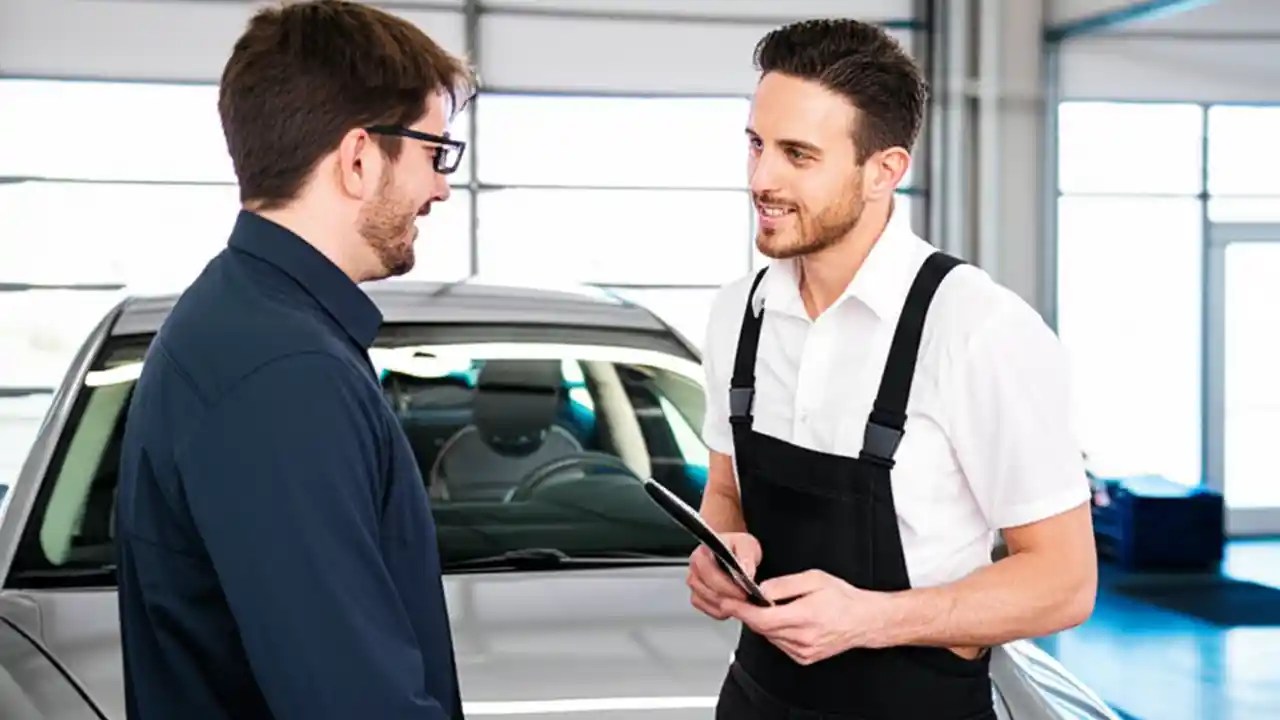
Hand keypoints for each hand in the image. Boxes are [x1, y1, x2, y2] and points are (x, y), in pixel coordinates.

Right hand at [687, 532, 761, 619]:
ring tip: (739, 603)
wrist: (735, 552)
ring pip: (704, 600)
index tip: (743, 591)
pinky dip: (718, 611)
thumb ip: (746, 557)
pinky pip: (705, 608)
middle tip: (744, 600)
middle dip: (727, 597)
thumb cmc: (737, 546)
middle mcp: (695, 568)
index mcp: (703, 553)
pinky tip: (731, 606)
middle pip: (705, 589)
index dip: (726, 585)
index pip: (709, 572)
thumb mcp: (746, 545)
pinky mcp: (698, 595)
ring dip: (723, 605)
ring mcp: (695, 582)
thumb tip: (745, 571)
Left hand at [722, 570, 892, 665]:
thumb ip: (785, 584)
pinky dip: (775, 631)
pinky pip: (779, 643)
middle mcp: (803, 638)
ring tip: (769, 607)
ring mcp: (803, 651)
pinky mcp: (804, 658)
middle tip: (741, 599)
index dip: (741, 610)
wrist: (864, 620)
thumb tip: (761, 589)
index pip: (762, 618)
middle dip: (749, 613)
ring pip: (769, 636)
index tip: (728, 602)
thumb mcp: (814, 579)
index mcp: (805, 617)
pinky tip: (784, 620)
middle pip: (762, 628)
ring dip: (763, 622)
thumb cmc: (843, 599)